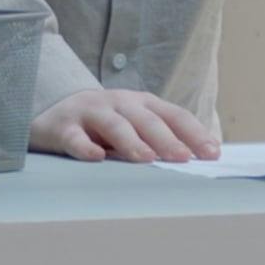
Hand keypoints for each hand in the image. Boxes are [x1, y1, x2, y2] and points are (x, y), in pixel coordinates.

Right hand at [33, 87, 219, 164]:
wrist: (52, 112)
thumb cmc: (102, 125)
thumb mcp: (133, 126)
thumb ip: (160, 138)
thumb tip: (200, 160)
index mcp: (141, 104)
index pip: (173, 115)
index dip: (194, 133)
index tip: (212, 153)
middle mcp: (119, 104)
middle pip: (146, 120)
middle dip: (167, 139)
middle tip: (184, 158)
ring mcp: (90, 113)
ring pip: (114, 126)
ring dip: (131, 141)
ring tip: (146, 159)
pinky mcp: (64, 127)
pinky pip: (75, 138)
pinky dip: (85, 147)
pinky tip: (96, 158)